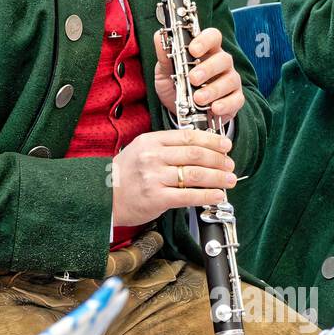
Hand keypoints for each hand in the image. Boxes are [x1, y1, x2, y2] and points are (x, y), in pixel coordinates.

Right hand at [111, 129, 236, 227]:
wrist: (103, 197)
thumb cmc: (125, 176)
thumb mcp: (142, 151)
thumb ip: (167, 148)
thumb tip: (200, 149)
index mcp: (151, 141)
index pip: (188, 136)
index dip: (211, 140)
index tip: (225, 145)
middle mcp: (153, 156)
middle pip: (196, 154)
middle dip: (219, 159)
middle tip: (230, 165)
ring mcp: (154, 177)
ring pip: (195, 174)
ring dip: (218, 177)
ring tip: (230, 180)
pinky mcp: (156, 197)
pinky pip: (188, 195)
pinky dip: (207, 195)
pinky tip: (218, 195)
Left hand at [153, 28, 245, 121]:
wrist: (183, 113)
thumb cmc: (177, 86)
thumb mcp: (165, 72)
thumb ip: (164, 56)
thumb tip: (158, 36)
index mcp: (207, 50)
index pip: (212, 37)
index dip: (205, 40)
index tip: (193, 49)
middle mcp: (222, 63)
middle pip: (223, 58)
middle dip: (208, 69)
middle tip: (192, 79)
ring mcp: (230, 80)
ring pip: (230, 80)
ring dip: (213, 89)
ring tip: (198, 99)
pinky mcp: (235, 99)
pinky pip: (236, 100)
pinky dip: (226, 104)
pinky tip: (214, 108)